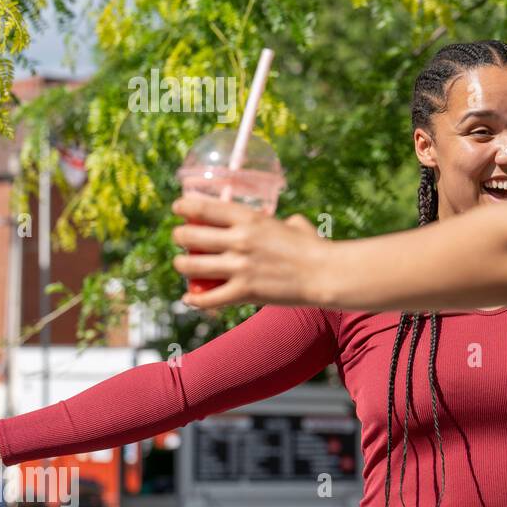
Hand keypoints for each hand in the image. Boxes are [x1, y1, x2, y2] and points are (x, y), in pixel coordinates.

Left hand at [172, 194, 331, 309]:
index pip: (203, 207)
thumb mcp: (296, 225)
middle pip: (188, 235)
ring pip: (190, 267)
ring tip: (184, 266)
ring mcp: (240, 267)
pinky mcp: (244, 292)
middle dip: (179, 237)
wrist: (327, 274)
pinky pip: (207, 299)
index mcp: (250, 219)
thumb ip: (283, 222)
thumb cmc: (315, 248)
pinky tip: (191, 298)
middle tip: (181, 240)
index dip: (183, 206)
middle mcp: (239, 240)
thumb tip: (285, 223)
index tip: (178, 208)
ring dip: (181, 266)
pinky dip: (194, 300)